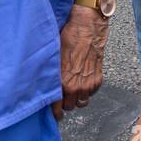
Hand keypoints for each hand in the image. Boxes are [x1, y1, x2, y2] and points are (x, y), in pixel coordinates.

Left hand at [52, 4, 108, 119]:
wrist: (87, 27)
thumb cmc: (67, 38)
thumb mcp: (53, 57)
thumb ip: (50, 75)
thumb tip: (42, 86)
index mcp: (62, 83)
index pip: (56, 108)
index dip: (54, 112)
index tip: (53, 114)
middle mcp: (75, 87)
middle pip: (69, 107)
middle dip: (65, 103)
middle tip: (62, 95)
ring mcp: (88, 85)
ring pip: (81, 103)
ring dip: (77, 98)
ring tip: (72, 90)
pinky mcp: (98, 80)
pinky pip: (91, 94)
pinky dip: (87, 90)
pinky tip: (82, 80)